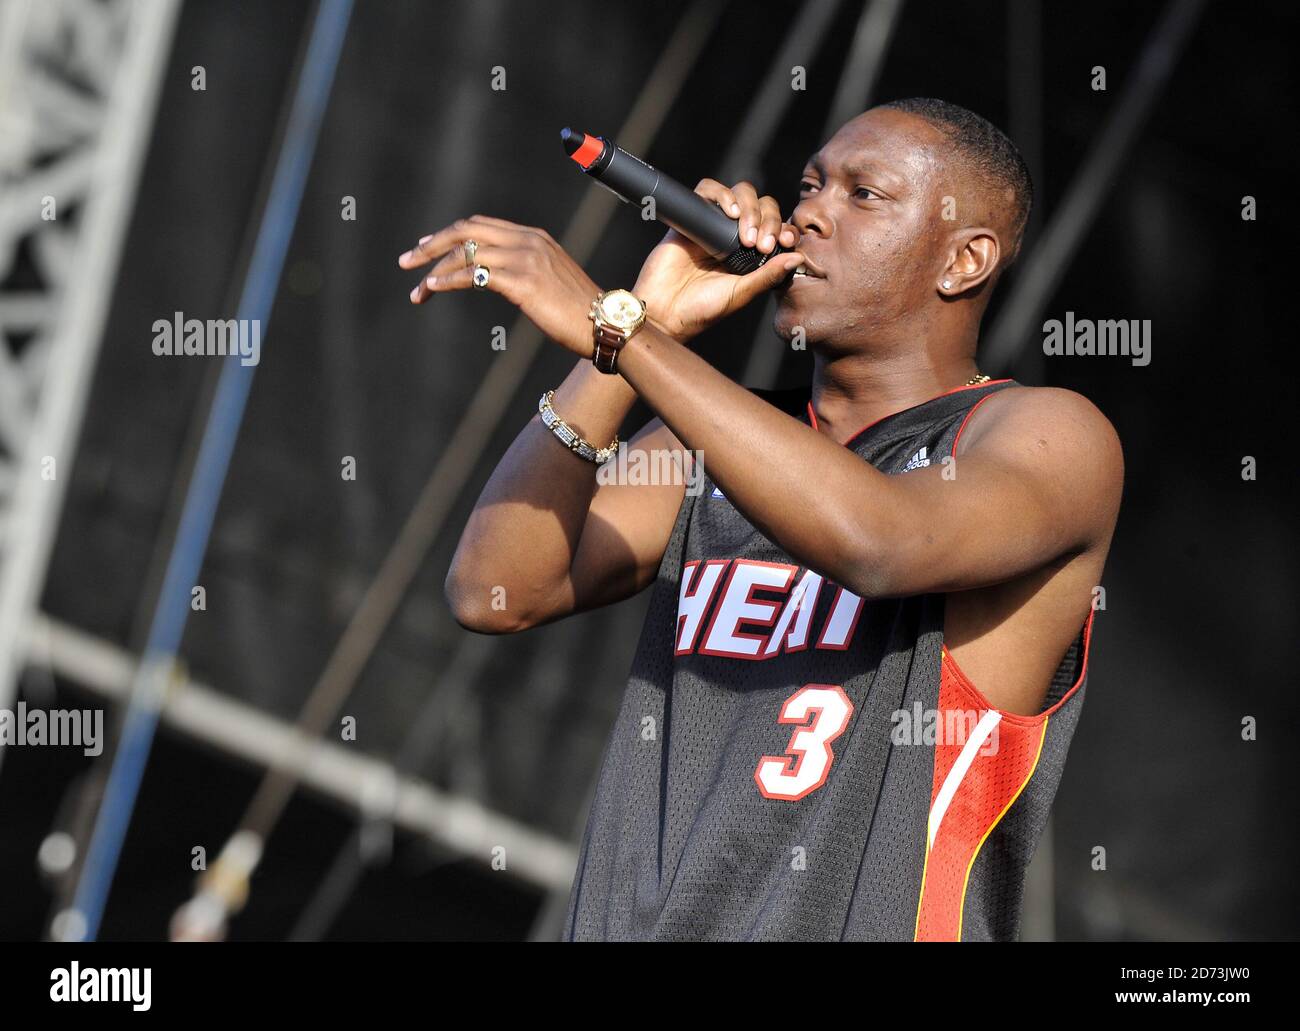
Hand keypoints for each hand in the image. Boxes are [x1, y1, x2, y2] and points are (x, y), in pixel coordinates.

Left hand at [398, 215, 600, 358]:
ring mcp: (526, 259)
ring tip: (417, 291)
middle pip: (467, 231)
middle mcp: (528, 241)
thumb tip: (497, 278)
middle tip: (408, 261)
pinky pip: (476, 275)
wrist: (608, 324)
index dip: (449, 235)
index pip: (481, 225)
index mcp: (534, 237)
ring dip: (435, 271)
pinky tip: (434, 288)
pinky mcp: (523, 282)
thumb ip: (525, 270)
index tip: (426, 248)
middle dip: (432, 245)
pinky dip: (449, 280)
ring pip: (467, 254)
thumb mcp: (551, 280)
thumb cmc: (580, 312)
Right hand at [633, 179, 805, 342]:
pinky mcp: (692, 218)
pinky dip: (722, 193)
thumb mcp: (742, 293)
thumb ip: (768, 275)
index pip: (775, 227)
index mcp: (750, 255)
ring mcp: (713, 225)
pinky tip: (729, 212)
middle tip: (760, 244)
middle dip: (768, 219)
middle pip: (761, 206)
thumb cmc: (701, 310)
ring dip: (750, 207)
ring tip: (744, 233)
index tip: (785, 241)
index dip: (784, 228)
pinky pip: (707, 190)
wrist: (665, 311)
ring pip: (740, 193)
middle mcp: (733, 236)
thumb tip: (799, 257)